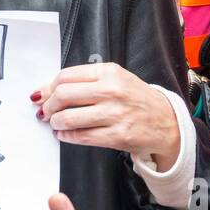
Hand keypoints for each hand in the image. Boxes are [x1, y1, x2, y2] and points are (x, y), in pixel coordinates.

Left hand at [33, 62, 180, 168]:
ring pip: (69, 118)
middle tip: (45, 111)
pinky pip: (81, 137)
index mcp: (109, 72)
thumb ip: (85, 81)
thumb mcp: (115, 79)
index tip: (42, 95)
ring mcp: (115, 114)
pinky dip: (66, 137)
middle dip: (48, 106)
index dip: (48, 87)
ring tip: (55, 123)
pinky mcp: (117, 136)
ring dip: (55, 123)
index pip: (66, 76)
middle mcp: (112, 90)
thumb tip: (47, 90)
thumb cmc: (136, 99)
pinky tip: (65, 134)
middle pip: (64, 95)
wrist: (166, 121)